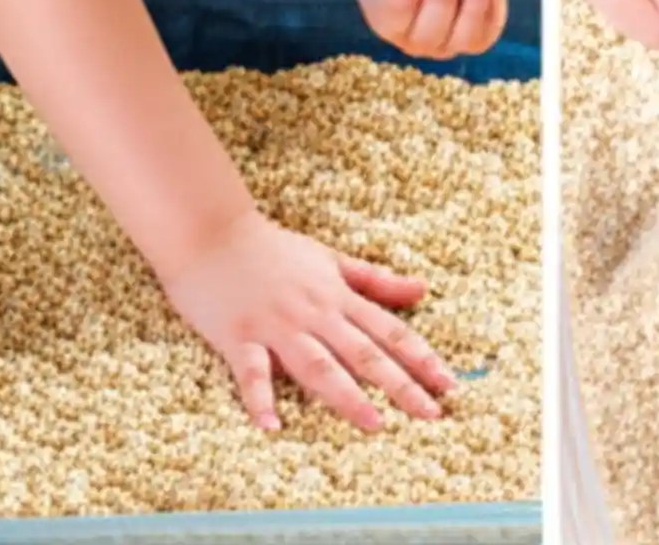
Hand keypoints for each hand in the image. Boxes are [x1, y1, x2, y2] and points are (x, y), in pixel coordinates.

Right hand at [161, 210, 457, 431]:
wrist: (209, 232)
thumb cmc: (269, 248)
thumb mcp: (328, 259)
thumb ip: (374, 280)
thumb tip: (422, 290)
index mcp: (335, 297)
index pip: (389, 331)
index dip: (421, 358)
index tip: (449, 384)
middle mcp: (312, 314)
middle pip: (363, 353)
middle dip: (400, 385)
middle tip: (431, 414)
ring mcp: (275, 326)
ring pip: (317, 364)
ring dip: (346, 395)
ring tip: (374, 424)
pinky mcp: (238, 335)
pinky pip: (251, 372)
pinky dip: (260, 399)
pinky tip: (272, 427)